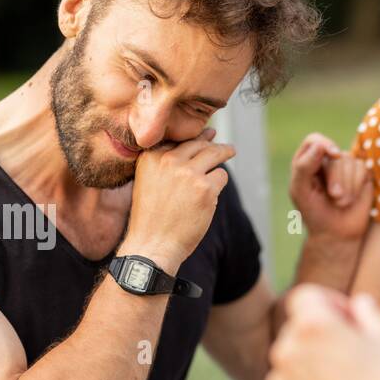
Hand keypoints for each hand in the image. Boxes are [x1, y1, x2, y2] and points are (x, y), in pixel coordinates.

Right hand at [122, 128, 237, 270]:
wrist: (152, 244)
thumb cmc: (150, 218)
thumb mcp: (147, 182)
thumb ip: (164, 165)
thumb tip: (192, 148)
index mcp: (151, 157)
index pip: (177, 139)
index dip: (194, 136)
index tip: (206, 134)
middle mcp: (169, 160)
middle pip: (197, 143)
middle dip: (212, 142)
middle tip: (224, 144)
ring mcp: (189, 173)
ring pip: (214, 154)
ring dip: (224, 152)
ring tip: (231, 151)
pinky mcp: (205, 188)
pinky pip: (221, 176)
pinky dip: (220, 182)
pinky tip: (216, 190)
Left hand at [266, 285, 379, 379]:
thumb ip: (367, 313)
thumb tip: (358, 304)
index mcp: (313, 325)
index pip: (306, 296)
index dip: (329, 302)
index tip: (348, 319)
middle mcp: (287, 351)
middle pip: (298, 329)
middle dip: (321, 335)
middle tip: (354, 354)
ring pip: (293, 362)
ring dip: (313, 364)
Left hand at [289, 133, 372, 240]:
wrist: (337, 234)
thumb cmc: (315, 214)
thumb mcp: (301, 191)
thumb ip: (304, 166)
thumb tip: (319, 145)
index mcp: (307, 161)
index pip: (314, 140)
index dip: (324, 144)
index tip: (332, 154)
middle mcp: (326, 160)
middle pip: (335, 153)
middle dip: (336, 176)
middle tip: (334, 196)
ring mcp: (345, 166)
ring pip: (350, 161)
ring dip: (347, 186)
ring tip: (341, 202)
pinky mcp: (362, 174)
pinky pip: (363, 169)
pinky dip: (357, 186)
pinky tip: (351, 200)